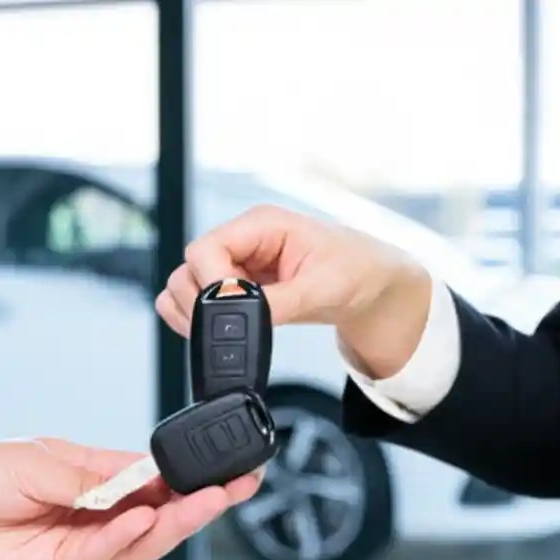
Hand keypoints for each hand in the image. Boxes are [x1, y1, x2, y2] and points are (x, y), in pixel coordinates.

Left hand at [0, 438, 259, 559]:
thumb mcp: (38, 457)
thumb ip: (91, 473)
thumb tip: (139, 475)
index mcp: (97, 473)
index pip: (155, 476)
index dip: (189, 474)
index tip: (223, 465)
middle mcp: (98, 508)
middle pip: (161, 510)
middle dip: (201, 499)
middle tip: (236, 486)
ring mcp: (85, 538)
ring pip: (143, 537)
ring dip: (176, 520)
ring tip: (204, 501)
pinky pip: (105, 553)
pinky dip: (126, 536)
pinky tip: (142, 518)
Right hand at [155, 204, 432, 377]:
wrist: (372, 287)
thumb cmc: (355, 271)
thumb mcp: (322, 287)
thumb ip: (278, 301)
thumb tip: (243, 315)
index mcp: (261, 225)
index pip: (206, 249)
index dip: (210, 284)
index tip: (229, 311)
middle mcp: (243, 240)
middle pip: (190, 269)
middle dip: (200, 302)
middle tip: (229, 326)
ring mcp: (237, 264)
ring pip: (187, 286)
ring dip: (196, 313)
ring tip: (229, 330)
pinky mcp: (237, 286)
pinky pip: (199, 302)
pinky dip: (199, 321)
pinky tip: (223, 333)